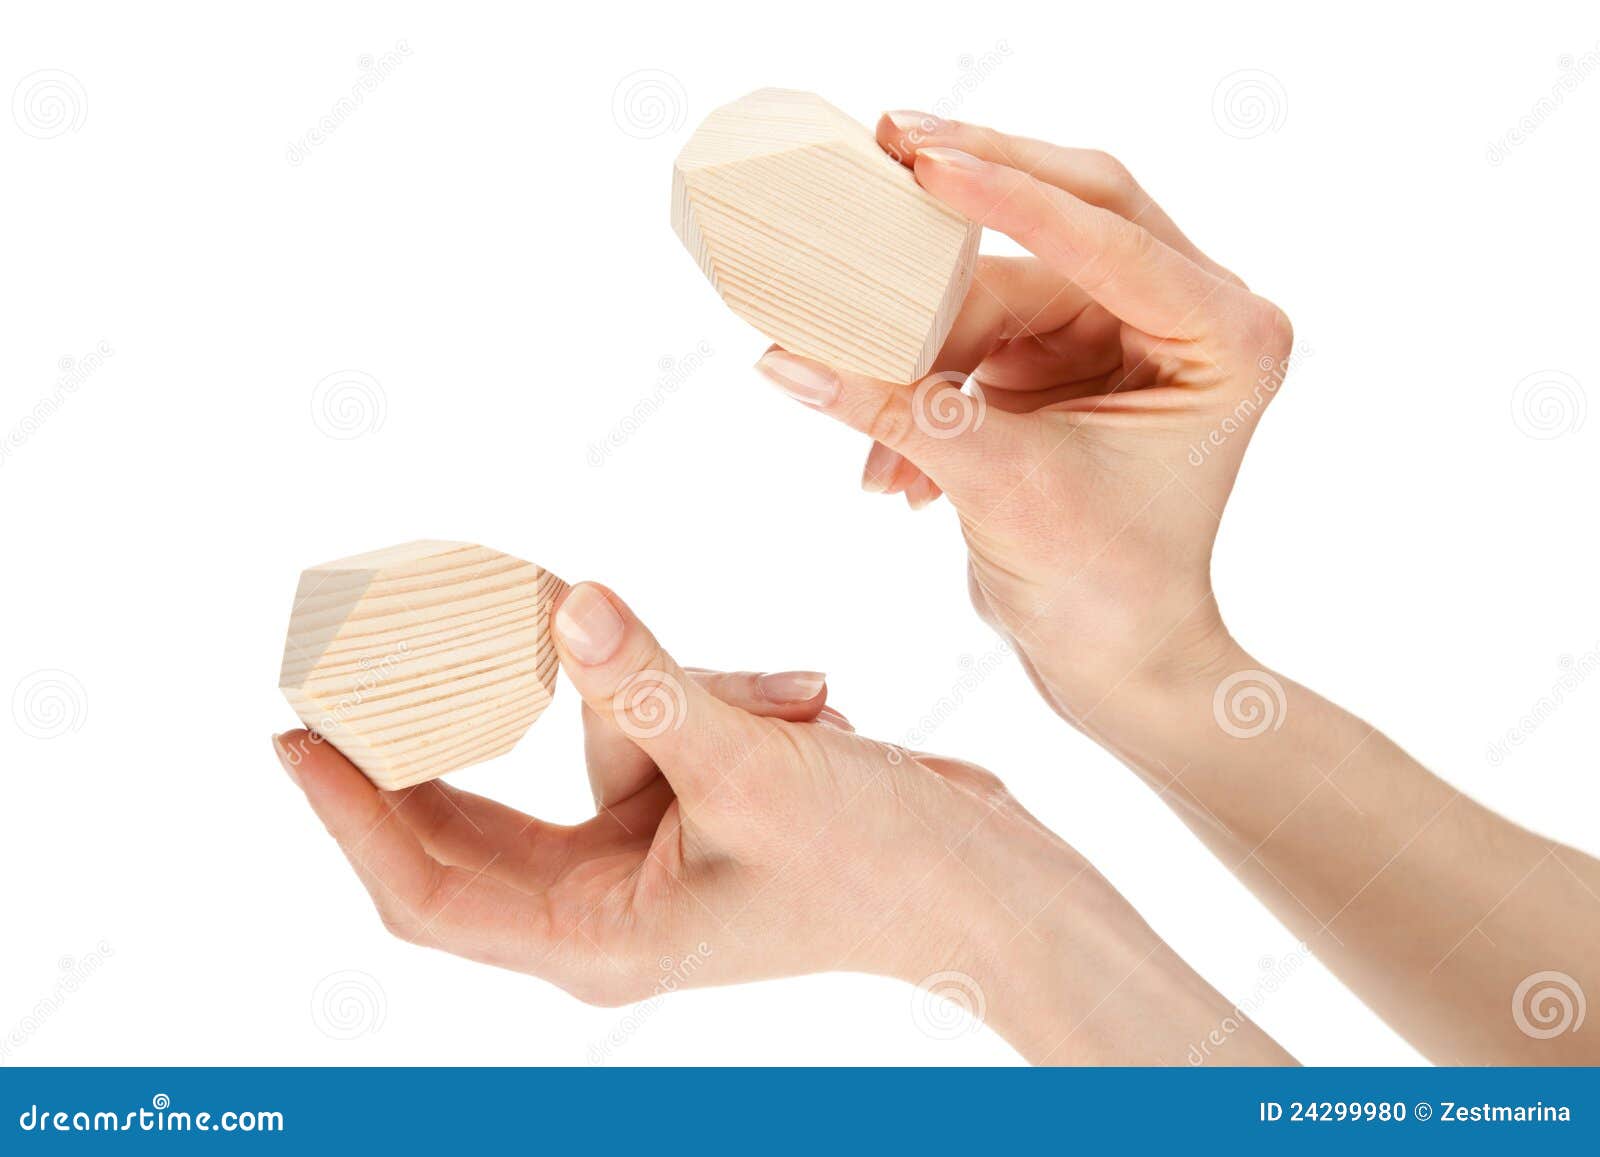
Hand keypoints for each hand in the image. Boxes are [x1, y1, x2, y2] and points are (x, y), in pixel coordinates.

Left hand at [273, 582, 1290, 1063]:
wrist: (995, 887)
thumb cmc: (884, 869)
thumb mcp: (756, 771)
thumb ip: (650, 686)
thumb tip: (560, 604)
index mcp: (598, 939)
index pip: (426, 888)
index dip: (349, 813)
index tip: (288, 734)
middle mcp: (607, 905)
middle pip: (476, 814)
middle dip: (449, 727)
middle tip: (381, 638)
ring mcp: (650, 854)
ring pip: (591, 742)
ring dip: (666, 692)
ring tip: (792, 703)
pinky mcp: (694, 807)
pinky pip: (656, 725)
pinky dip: (709, 694)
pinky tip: (815, 703)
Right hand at [755, 113, 1293, 726]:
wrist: (1112, 664)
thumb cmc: (1103, 590)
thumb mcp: (998, 486)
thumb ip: (898, 410)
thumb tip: (784, 354)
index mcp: (1224, 335)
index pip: (1106, 232)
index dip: (1004, 196)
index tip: (920, 162)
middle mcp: (1187, 315)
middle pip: (1066, 214)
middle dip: (970, 196)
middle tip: (887, 143)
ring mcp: (1126, 331)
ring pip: (1002, 285)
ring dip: (924, 348)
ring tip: (863, 416)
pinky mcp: (1071, 357)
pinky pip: (980, 334)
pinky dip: (927, 384)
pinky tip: (893, 467)